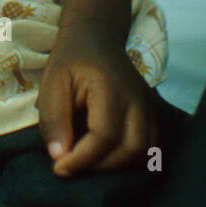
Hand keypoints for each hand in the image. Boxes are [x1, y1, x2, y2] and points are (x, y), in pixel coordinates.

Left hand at [36, 23, 160, 175]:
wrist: (96, 37)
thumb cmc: (71, 59)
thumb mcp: (52, 80)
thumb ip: (53, 117)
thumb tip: (59, 155)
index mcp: (111, 87)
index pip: (105, 135)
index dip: (82, 159)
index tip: (59, 168)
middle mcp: (138, 99)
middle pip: (133, 149)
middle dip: (102, 166)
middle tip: (74, 165)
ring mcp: (149, 106)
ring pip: (147, 152)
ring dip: (118, 167)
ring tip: (90, 162)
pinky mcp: (153, 113)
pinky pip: (152, 148)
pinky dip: (132, 160)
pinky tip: (108, 156)